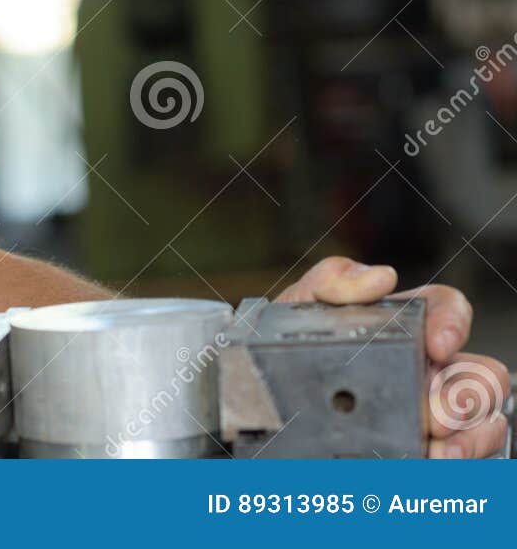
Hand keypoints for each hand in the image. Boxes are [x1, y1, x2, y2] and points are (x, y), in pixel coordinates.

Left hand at [277, 256, 510, 457]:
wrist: (256, 400)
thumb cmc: (281, 348)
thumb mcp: (299, 307)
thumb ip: (332, 280)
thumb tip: (380, 277)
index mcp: (401, 326)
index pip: (447, 309)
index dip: (453, 322)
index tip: (437, 344)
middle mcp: (425, 369)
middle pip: (483, 375)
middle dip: (470, 394)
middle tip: (435, 413)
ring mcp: (428, 412)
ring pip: (482, 422)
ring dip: (469, 437)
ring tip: (436, 448)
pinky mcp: (420, 450)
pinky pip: (459, 460)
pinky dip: (453, 463)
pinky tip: (428, 464)